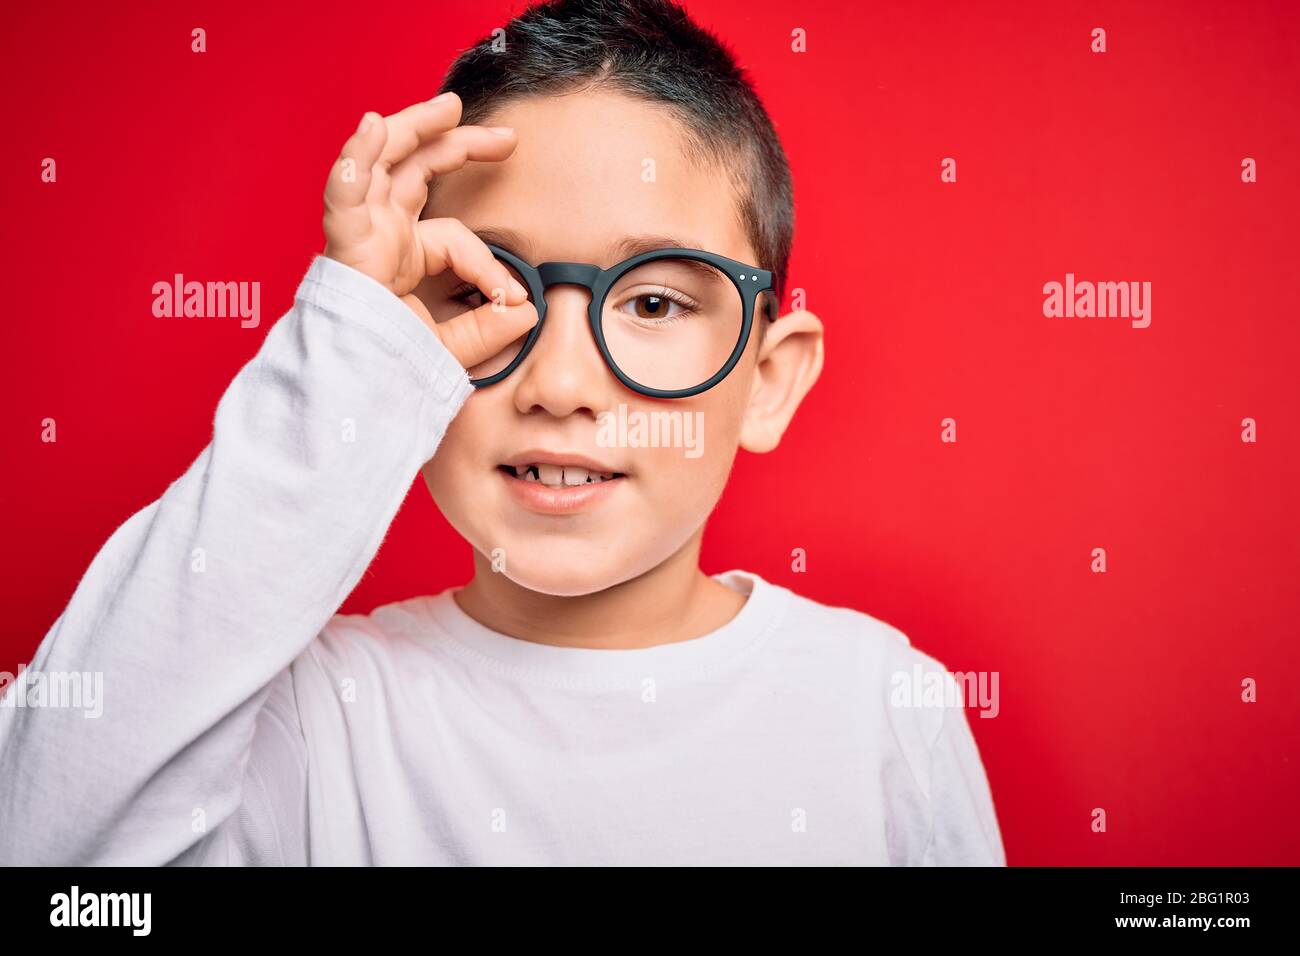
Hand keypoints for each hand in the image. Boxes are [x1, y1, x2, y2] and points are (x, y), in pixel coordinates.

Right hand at [322, 93, 536, 369]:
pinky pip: (344, 192)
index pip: (452, 235)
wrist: (357, 393)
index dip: (486, 262)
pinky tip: (372, 126)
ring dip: (414, 127)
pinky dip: (356, 157)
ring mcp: (360, 233)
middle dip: (457, 144)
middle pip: (415, 170)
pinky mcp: (344, 244)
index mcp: (402, 253)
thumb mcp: (453, 346)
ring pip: (382, 162)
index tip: (511, 297)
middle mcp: (379, 234)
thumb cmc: (391, 367)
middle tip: (504, 137)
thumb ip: (490, 327)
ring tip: (450, 106)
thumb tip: (528, 310)